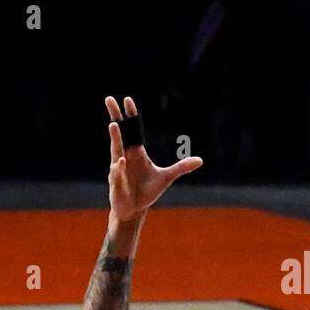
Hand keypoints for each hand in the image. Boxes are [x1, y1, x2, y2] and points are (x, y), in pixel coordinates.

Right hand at [106, 96, 202, 222]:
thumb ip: (181, 167)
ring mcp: (118, 169)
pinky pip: (116, 173)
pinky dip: (117, 167)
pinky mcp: (116, 183)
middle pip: (119, 133)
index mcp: (136, 152)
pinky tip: (120, 161)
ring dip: (115, 137)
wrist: (134, 210)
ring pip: (115, 150)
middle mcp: (124, 156)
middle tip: (109, 99)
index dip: (131, 115)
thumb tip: (200, 160)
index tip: (127, 99)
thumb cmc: (147, 191)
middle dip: (115, 116)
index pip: (133, 130)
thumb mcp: (167, 177)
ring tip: (113, 125)